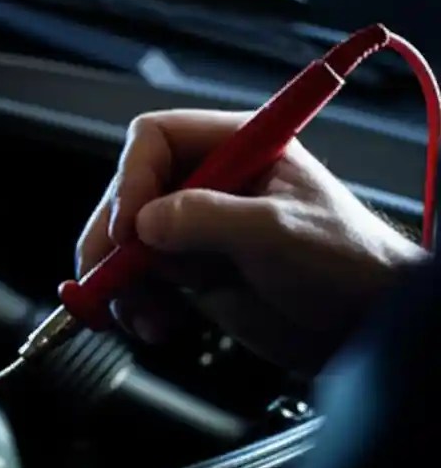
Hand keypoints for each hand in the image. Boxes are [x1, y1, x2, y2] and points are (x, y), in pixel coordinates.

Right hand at [77, 109, 427, 372]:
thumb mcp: (278, 231)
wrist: (364, 327)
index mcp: (237, 147)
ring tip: (136, 315)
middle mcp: (209, 182)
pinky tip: (157, 326)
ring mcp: (196, 230)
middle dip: (110, 240)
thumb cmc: (348, 263)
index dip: (132, 178)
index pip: (157, 139)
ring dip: (118, 282)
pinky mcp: (190, 273)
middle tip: (102, 279)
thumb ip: (209, 219)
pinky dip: (134, 306)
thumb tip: (145, 223)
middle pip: (128, 194)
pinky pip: (139, 282)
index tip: (130, 228)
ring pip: (125, 243)